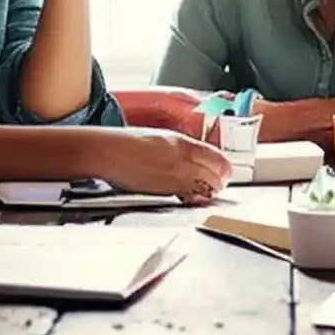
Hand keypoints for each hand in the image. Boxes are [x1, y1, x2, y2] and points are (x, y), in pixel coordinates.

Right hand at [99, 128, 232, 205]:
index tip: (225, 170)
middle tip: (219, 182)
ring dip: (208, 191)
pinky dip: (194, 197)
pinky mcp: (162, 192)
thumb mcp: (163, 137)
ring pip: (203, 190)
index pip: (217, 159)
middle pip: (214, 177)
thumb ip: (185, 147)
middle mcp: (181, 161)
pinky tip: (192, 196)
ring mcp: (172, 179)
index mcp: (183, 144)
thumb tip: (201, 157)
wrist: (109, 153)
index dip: (224, 168)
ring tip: (208, 190)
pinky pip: (187, 197)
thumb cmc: (130, 142)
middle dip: (219, 181)